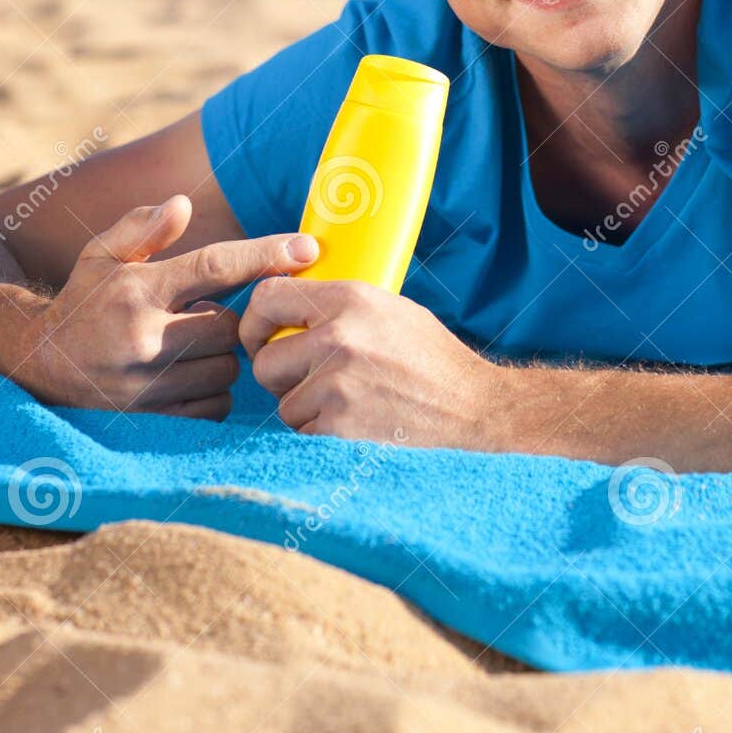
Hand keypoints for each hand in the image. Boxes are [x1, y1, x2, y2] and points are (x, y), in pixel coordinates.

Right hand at [18, 195, 318, 418]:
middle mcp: (142, 340)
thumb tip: (180, 203)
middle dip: (228, 321)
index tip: (308, 248)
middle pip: (231, 327)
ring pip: (227, 370)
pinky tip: (184, 379)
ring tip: (188, 350)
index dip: (266, 255)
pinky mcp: (151, 423)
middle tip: (201, 318)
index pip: (215, 267)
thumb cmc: (83, 303)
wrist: (37, 369)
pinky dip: (210, 393)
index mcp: (137, 291)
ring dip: (221, 358)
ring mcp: (147, 387)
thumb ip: (142, 228)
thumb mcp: (101, 255)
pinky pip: (213, 406)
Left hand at [240, 273, 504, 446]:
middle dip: (281, 378)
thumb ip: (340, 305)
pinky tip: (358, 427)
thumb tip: (288, 305)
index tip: (263, 338)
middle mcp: (339, 335)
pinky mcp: (338, 425)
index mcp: (351, 298)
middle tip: (310, 383)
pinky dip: (323, 436)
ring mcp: (337, 383)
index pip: (268, 296)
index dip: (257, 321)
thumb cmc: (433, 361)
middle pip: (265, 361)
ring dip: (306, 411)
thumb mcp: (392, 310)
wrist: (475, 411)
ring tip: (350, 405)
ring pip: (284, 404)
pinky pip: (303, 433)